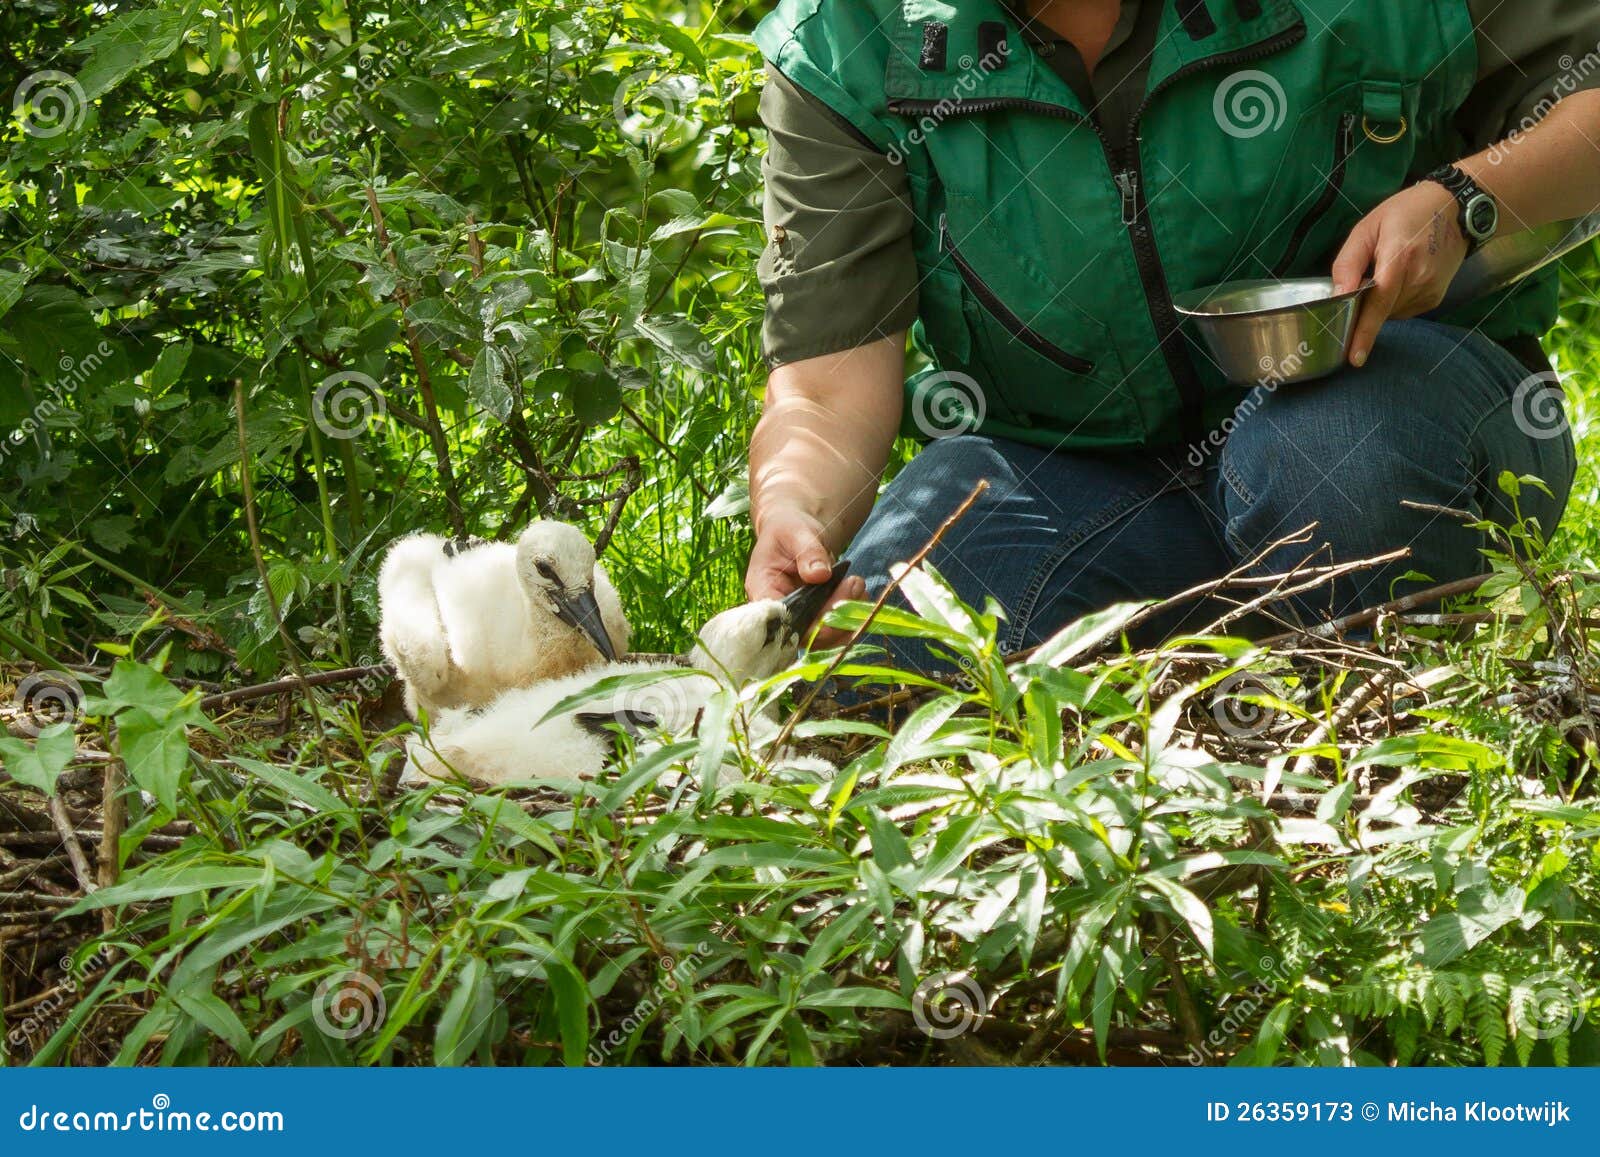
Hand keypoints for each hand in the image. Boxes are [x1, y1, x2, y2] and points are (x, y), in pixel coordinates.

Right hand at [745, 505, 865, 647]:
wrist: (797, 531)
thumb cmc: (789, 528)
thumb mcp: (796, 532)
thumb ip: (807, 551)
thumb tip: (819, 574)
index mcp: (763, 591)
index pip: (780, 622)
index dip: (807, 624)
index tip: (834, 604)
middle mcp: (778, 612)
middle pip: (805, 634)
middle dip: (834, 616)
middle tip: (855, 584)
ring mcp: (798, 618)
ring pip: (822, 638)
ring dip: (847, 618)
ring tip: (858, 585)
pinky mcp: (815, 618)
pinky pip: (834, 628)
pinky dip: (851, 616)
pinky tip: (859, 593)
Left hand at [1331, 180, 1469, 367]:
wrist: (1455, 207)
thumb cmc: (1406, 213)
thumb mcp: (1368, 228)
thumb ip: (1348, 263)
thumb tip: (1336, 297)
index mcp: (1399, 258)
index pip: (1379, 302)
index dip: (1365, 331)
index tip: (1354, 358)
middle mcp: (1419, 278)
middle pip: (1380, 312)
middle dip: (1363, 309)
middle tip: (1362, 282)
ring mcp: (1430, 290)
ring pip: (1390, 314)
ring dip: (1379, 304)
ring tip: (1385, 273)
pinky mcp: (1435, 298)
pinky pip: (1403, 311)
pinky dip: (1393, 302)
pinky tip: (1399, 279)